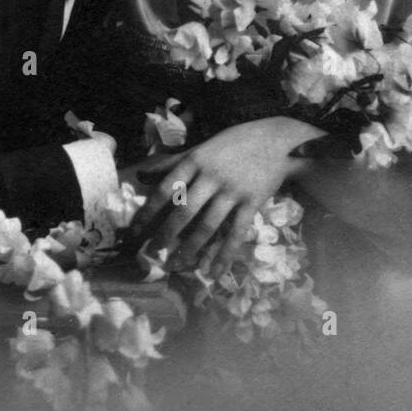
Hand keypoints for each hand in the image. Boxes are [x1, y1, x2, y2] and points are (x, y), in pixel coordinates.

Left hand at [139, 117, 320, 273]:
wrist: (276, 139)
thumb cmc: (233, 144)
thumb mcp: (201, 148)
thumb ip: (171, 162)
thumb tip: (139, 174)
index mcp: (195, 160)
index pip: (166, 188)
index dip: (148, 211)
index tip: (135, 230)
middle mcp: (211, 175)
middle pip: (184, 210)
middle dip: (165, 234)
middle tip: (151, 253)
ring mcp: (232, 190)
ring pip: (208, 225)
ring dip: (190, 248)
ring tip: (176, 264)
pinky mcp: (252, 202)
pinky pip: (236, 232)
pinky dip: (225, 254)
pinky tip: (215, 271)